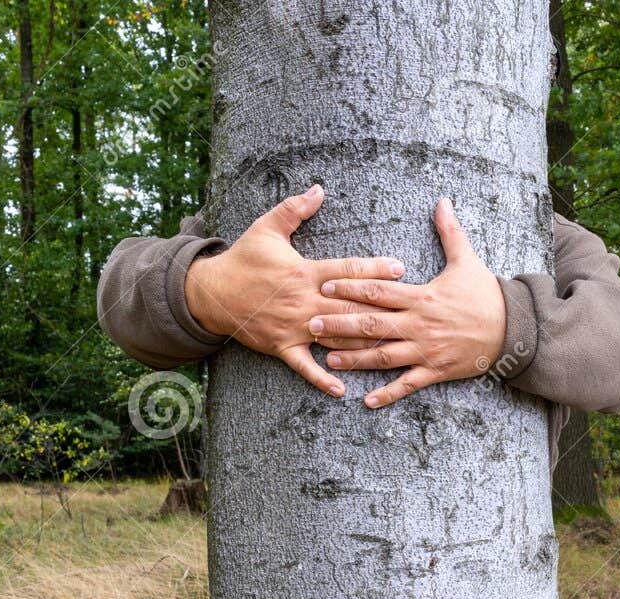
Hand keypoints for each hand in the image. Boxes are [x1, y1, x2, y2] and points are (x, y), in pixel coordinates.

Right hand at [184, 185, 405, 396]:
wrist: (210, 292)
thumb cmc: (243, 259)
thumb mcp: (266, 228)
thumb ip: (295, 209)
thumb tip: (319, 189)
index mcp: (304, 271)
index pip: (346, 270)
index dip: (374, 269)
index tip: (400, 269)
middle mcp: (303, 301)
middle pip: (349, 306)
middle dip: (380, 309)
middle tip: (409, 311)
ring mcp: (293, 327)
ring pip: (335, 337)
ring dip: (362, 344)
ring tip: (391, 349)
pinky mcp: (281, 346)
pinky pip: (304, 366)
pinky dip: (322, 378)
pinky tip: (342, 389)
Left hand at [307, 198, 506, 407]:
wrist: (514, 329)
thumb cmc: (487, 295)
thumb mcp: (467, 260)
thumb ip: (449, 232)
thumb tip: (441, 201)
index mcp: (422, 297)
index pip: (378, 291)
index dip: (349, 288)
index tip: (324, 286)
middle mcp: (420, 325)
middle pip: (372, 324)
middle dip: (339, 325)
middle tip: (311, 324)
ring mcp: (427, 350)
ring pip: (384, 357)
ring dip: (355, 359)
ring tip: (329, 360)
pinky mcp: (437, 371)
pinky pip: (408, 384)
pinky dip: (388, 394)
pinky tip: (367, 401)